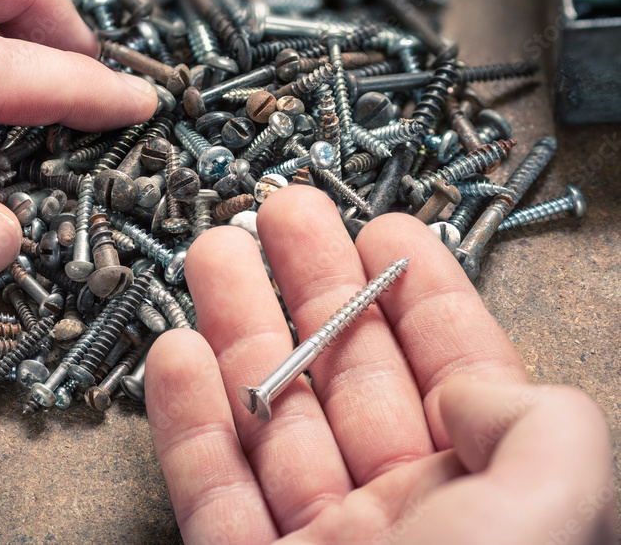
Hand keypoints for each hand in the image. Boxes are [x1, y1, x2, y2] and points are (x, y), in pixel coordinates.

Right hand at [145, 186, 614, 543]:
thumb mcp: (550, 523)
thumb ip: (542, 430)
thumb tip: (478, 384)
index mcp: (490, 508)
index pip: (455, 373)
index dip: (418, 292)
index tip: (384, 222)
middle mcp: (407, 529)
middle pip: (349, 378)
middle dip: (312, 287)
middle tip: (280, 213)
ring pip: (270, 421)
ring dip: (237, 332)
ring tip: (213, 256)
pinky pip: (210, 493)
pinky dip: (189, 423)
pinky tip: (177, 356)